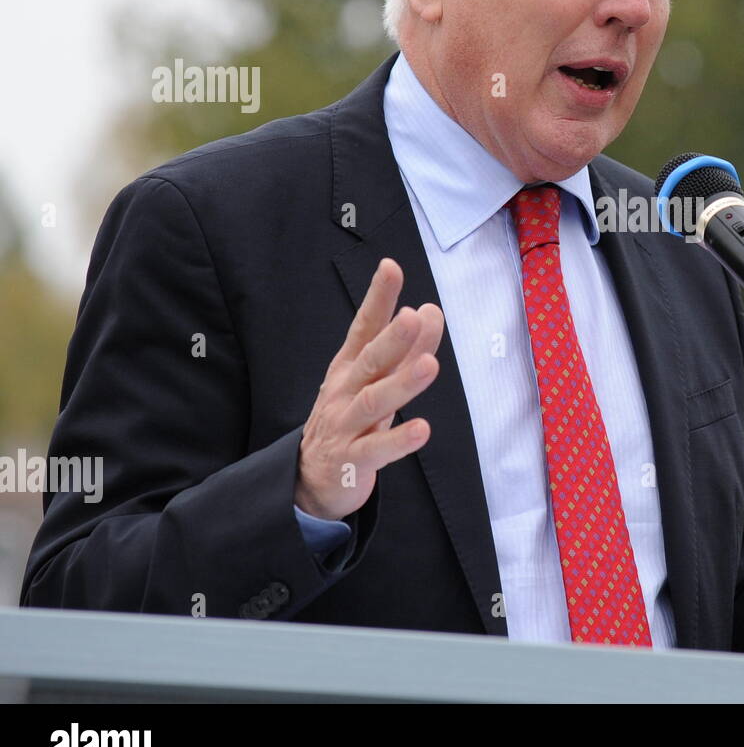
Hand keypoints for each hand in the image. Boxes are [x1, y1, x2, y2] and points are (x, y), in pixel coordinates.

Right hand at [295, 258, 444, 520]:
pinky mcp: (351, 461)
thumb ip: (403, 349)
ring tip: (429, 365)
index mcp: (350, 367)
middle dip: (392, 339)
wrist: (311, 478)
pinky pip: (376, 450)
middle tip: (415, 316)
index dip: (378, 298)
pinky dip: (398, 440)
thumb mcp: (375, 381)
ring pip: (373, 402)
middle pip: (370, 361)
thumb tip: (431, 312)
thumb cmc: (350, 419)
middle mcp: (345, 391)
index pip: (364, 327)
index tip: (391, 267)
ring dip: (402, 383)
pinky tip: (422, 429)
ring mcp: (345, 426)